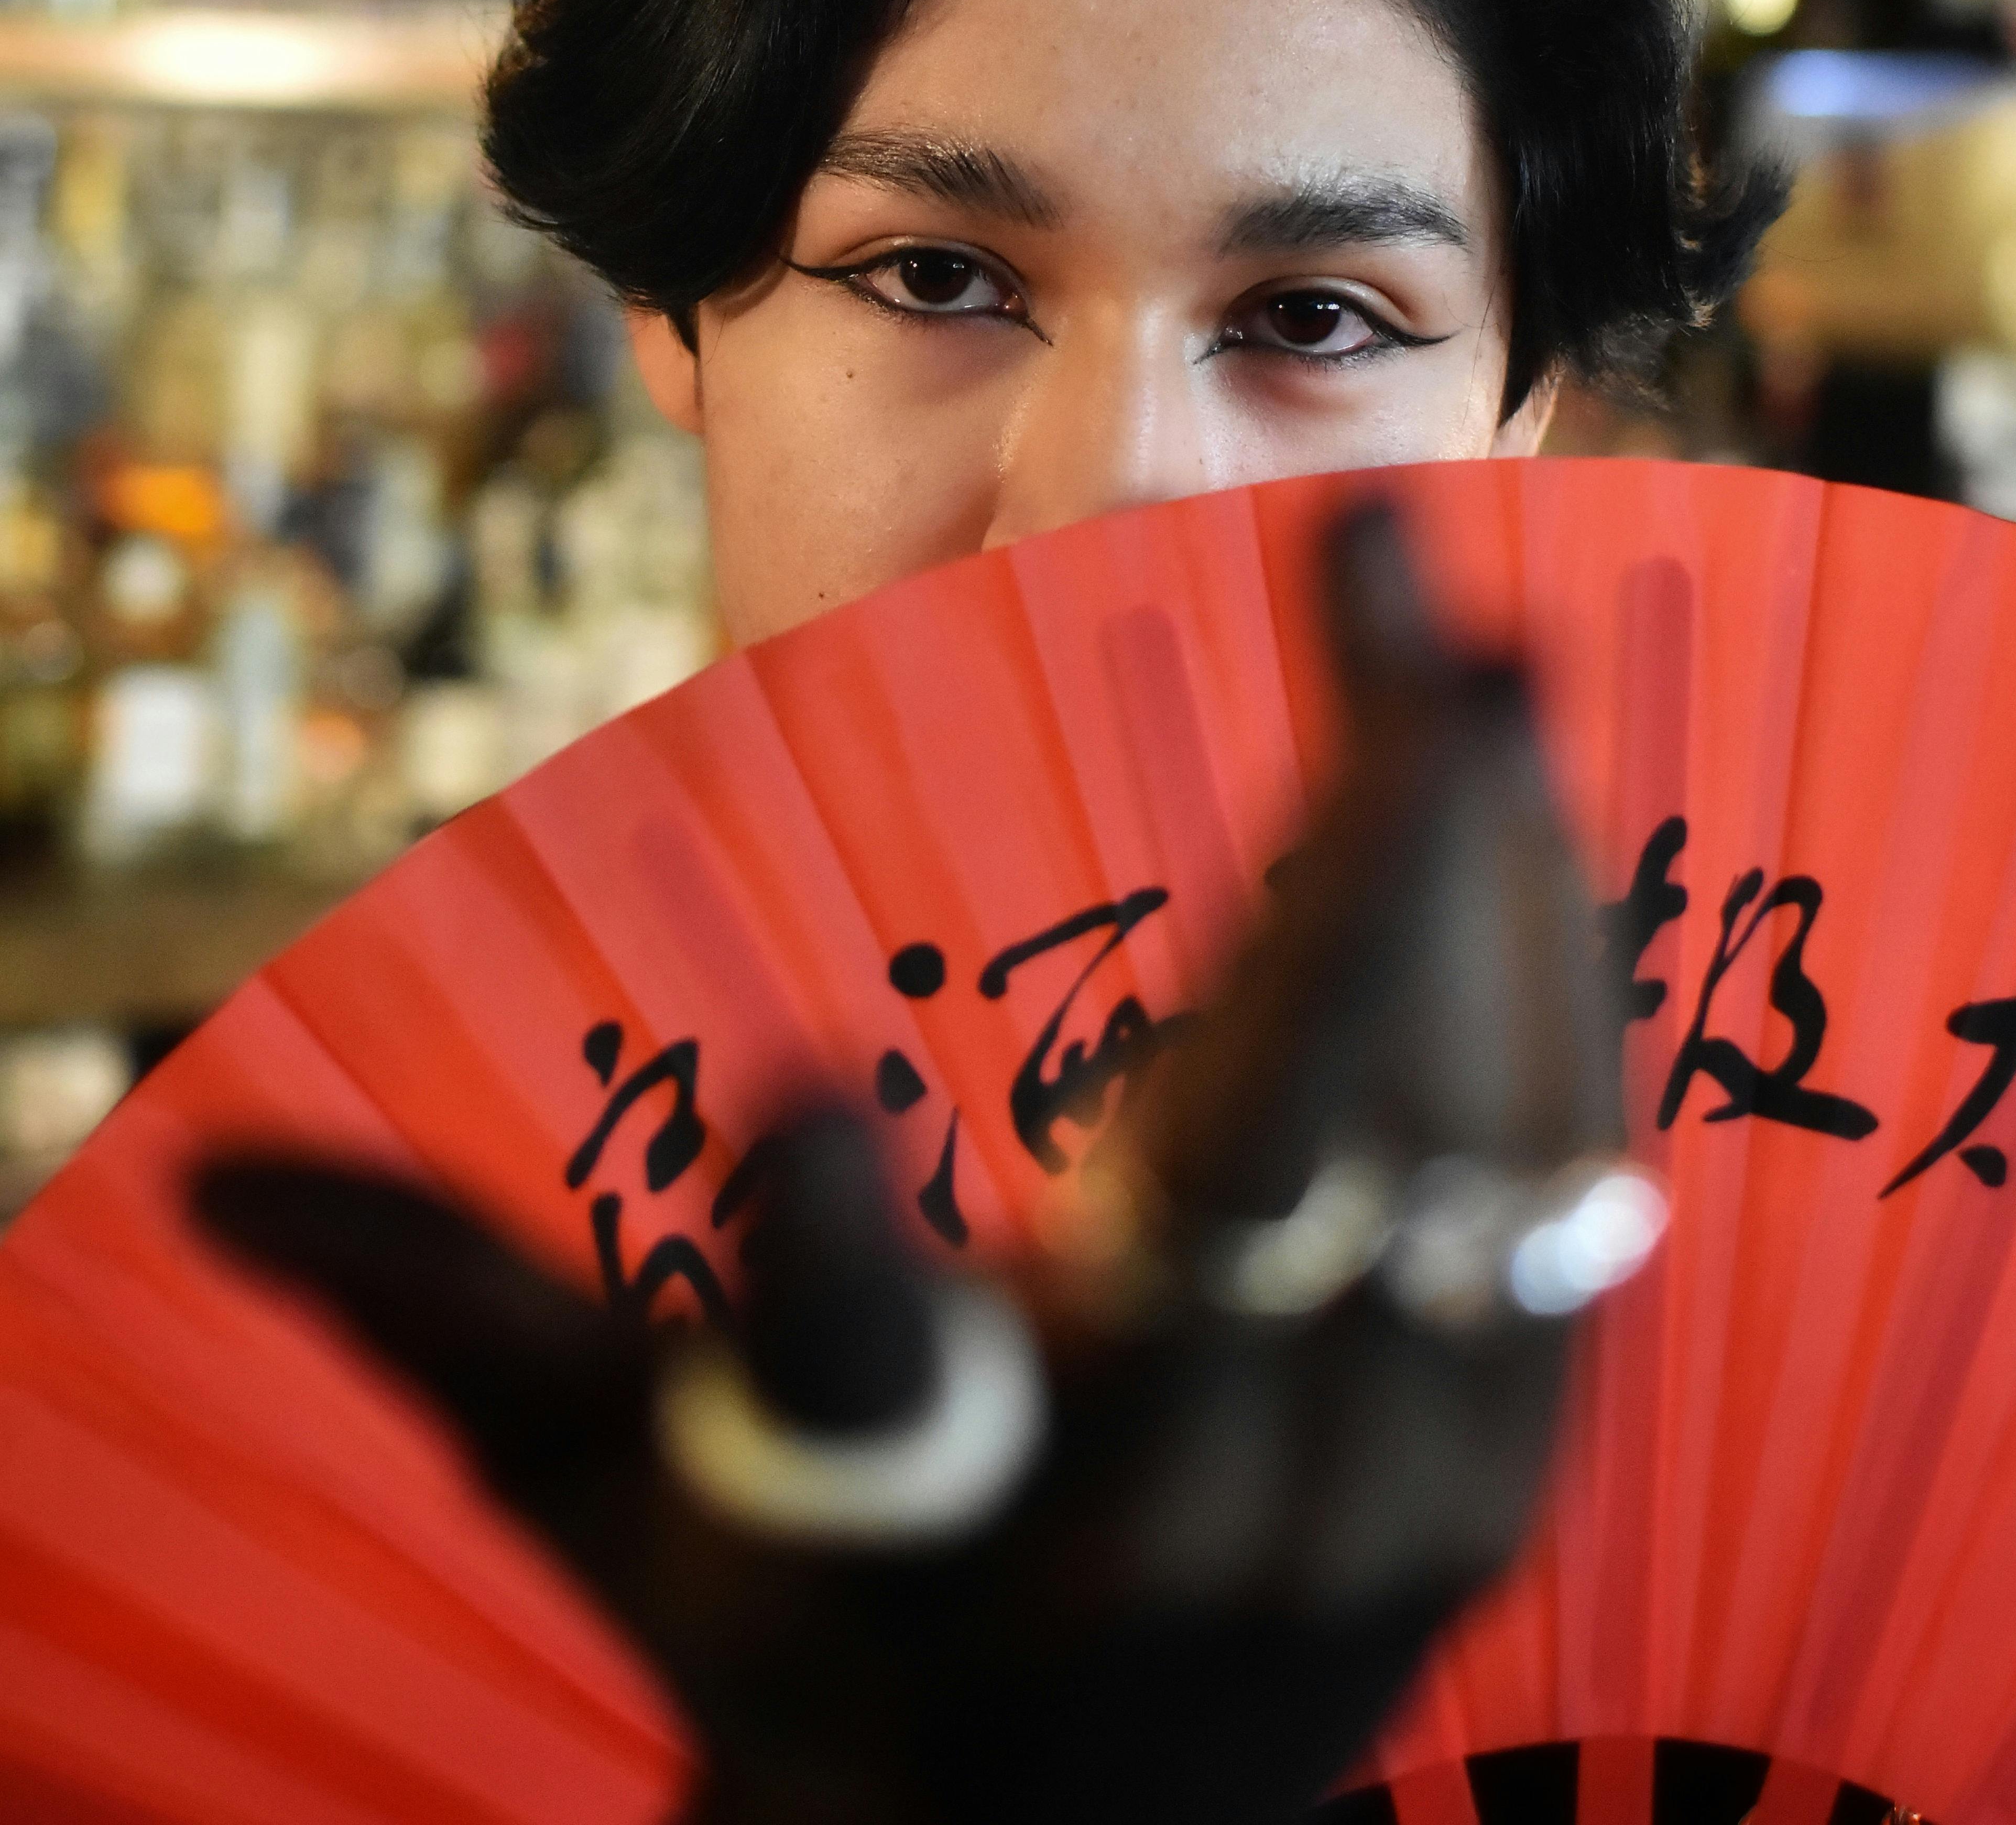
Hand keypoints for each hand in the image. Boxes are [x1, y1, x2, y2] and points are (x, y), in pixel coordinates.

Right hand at [197, 506, 1653, 1824]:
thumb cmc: (818, 1640)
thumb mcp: (620, 1510)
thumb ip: (454, 1323)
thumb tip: (228, 1190)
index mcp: (904, 1537)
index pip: (832, 1399)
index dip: (798, 1264)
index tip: (781, 1098)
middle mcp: (1157, 1527)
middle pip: (1266, 1203)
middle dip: (1346, 889)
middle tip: (1390, 606)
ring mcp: (1371, 1505)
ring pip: (1461, 1152)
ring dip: (1474, 871)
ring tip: (1467, 633)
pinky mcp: (1505, 1467)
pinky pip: (1556, 1188)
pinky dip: (1543, 969)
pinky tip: (1526, 790)